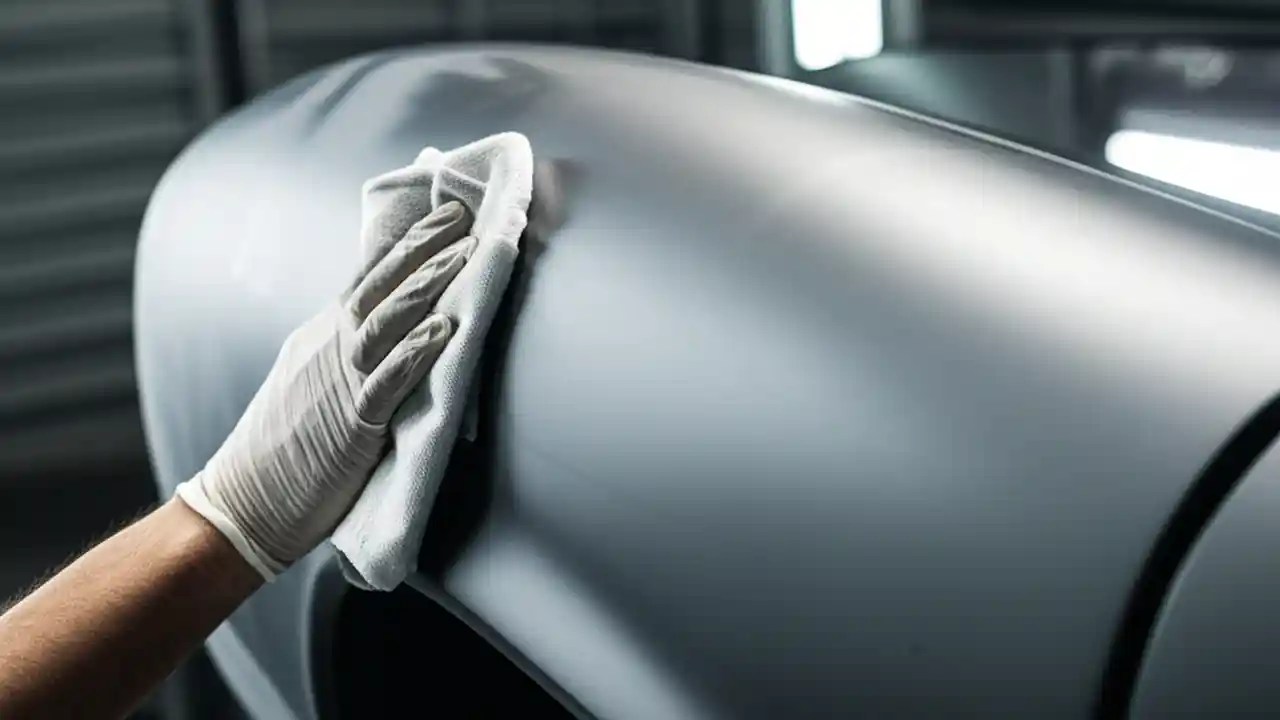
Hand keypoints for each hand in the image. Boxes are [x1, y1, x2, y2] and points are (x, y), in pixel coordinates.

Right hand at [176, 201, 474, 578]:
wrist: (242, 506)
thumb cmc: (286, 452)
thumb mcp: (315, 384)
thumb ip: (353, 354)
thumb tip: (399, 331)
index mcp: (323, 337)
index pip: (369, 279)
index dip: (407, 244)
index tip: (445, 213)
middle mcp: (329, 348)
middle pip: (378, 286)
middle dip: (422, 246)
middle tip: (462, 213)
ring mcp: (337, 384)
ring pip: (383, 322)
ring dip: (425, 286)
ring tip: (463, 255)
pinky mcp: (350, 426)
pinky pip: (386, 383)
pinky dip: (414, 354)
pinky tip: (443, 332)